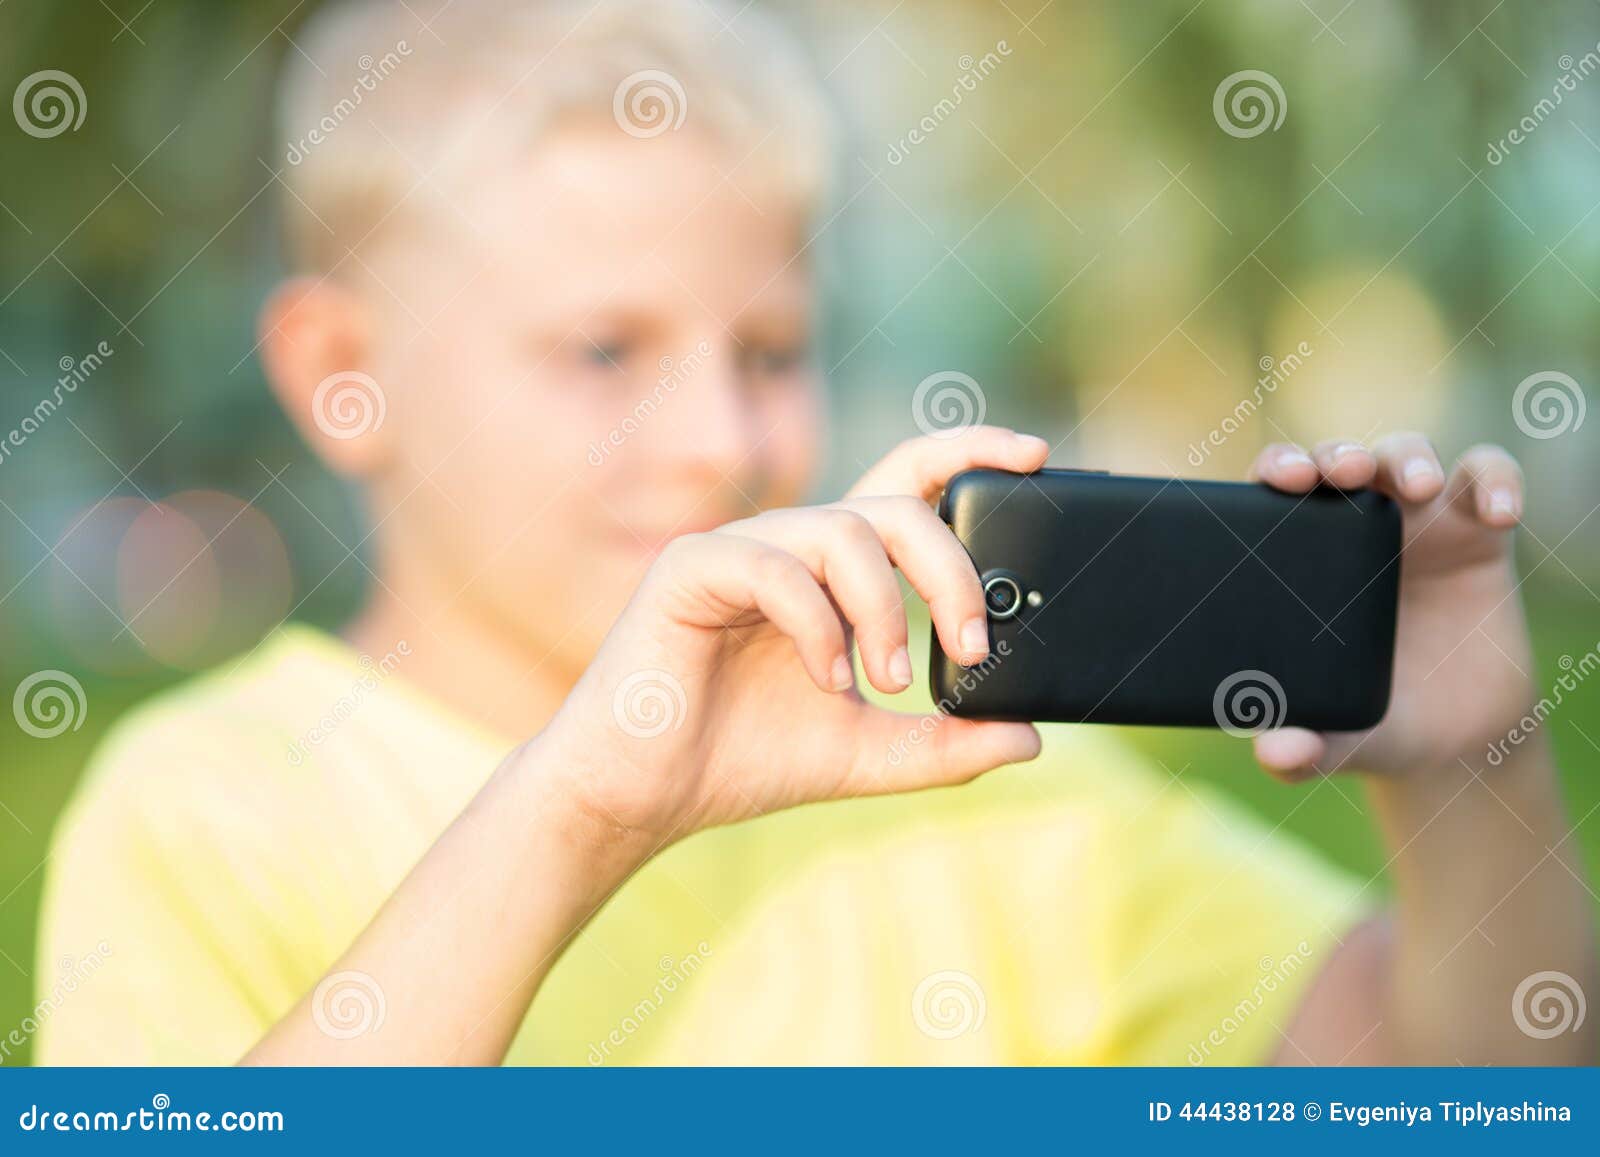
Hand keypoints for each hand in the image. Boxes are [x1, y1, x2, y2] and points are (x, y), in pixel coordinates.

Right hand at [531, 428, 1050, 853]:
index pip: (909, 482)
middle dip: (949, 570)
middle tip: (970, 645)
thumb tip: (1029, 737)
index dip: (970, 454)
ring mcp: (740, 549)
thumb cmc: (741, 759)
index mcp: (833, 571)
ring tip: (882, 685)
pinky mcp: (692, 568)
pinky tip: (826, 681)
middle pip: (895, 505)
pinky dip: (817, 625)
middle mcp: (792, 545)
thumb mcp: (867, 752)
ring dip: (883, 610)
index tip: (1035, 457)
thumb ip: (945, 743)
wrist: (642, 796)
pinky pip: (776, 568)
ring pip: (842, 531)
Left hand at [1247, 435, 1535, 778]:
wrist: (1457, 740)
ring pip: (1406, 457)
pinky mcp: (1479, 534)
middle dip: (1336, 453)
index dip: (1274, 471)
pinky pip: (1487, 480)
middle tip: (1340, 472)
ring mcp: (1419, 524)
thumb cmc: (1376, 723)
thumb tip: (1274, 755)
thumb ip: (1303, 752)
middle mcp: (1354, 530)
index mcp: (1302, 561)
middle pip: (1340, 461)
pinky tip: (1500, 514)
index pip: (1277, 495)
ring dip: (1407, 458)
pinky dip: (1496, 481)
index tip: (1276, 479)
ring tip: (1415, 487)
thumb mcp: (1339, 741)